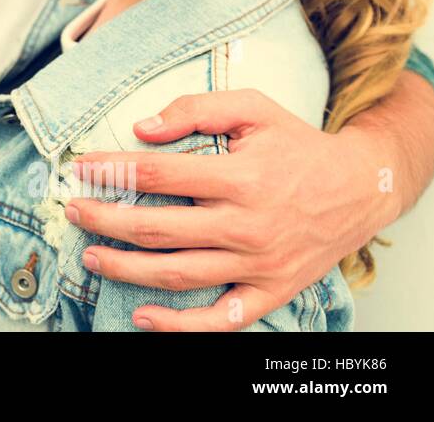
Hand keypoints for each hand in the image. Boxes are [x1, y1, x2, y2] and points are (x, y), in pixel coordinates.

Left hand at [64, 89, 392, 330]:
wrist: (361, 189)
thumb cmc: (298, 146)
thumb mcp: (253, 109)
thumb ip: (196, 109)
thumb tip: (142, 127)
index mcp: (240, 178)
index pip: (157, 176)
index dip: (111, 171)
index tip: (80, 168)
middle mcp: (246, 226)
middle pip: (156, 229)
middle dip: (104, 221)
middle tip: (73, 212)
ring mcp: (257, 264)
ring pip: (176, 274)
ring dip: (125, 269)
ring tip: (90, 256)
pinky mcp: (269, 292)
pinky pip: (219, 320)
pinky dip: (179, 325)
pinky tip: (143, 317)